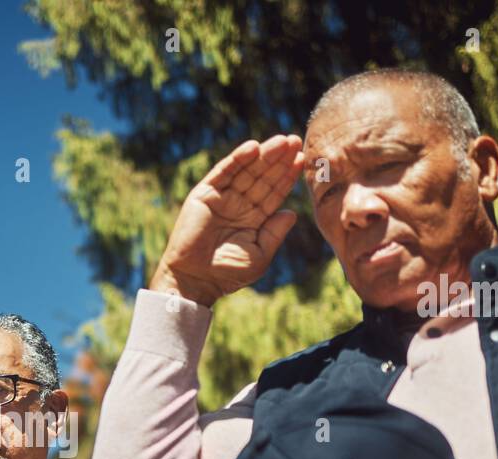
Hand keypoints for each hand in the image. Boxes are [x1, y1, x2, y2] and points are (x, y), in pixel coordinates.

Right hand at [151, 134, 304, 307]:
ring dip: (263, 154)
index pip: (274, 192)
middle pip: (263, 177)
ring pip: (247, 171)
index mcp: (254, 219)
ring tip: (281, 141)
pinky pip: (223, 172)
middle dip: (279, 160)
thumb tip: (292, 213)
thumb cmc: (228, 273)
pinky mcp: (205, 194)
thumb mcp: (259, 255)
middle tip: (295, 140)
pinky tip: (253, 147)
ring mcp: (222, 198)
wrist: (195, 279)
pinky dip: (237, 159)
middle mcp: (239, 205)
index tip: (302, 159)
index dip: (287, 176)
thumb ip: (275, 233)